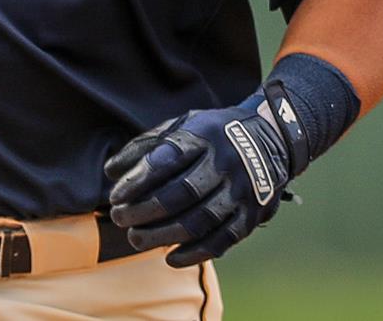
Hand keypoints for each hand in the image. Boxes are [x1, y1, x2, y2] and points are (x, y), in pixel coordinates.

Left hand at [104, 90, 305, 265]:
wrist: (271, 138)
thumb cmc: (213, 133)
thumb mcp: (183, 124)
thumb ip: (147, 145)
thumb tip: (111, 171)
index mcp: (204, 136)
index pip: (166, 159)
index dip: (138, 181)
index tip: (116, 196)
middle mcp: (226, 162)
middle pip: (181, 193)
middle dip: (145, 211)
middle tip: (120, 219)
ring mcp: (242, 190)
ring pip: (200, 221)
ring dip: (163, 235)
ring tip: (135, 240)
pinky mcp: (252, 215)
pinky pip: (222, 240)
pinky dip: (195, 253)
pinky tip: (170, 258)